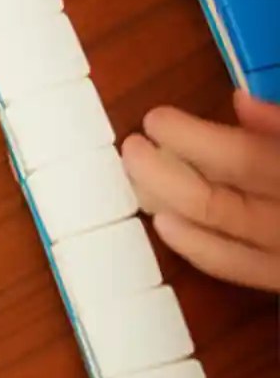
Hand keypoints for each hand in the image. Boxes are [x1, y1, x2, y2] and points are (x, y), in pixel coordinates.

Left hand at [121, 90, 279, 291]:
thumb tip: (240, 105)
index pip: (248, 160)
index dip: (194, 139)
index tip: (156, 118)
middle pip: (223, 206)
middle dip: (166, 177)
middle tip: (131, 149)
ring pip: (230, 246)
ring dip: (176, 213)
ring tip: (142, 186)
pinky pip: (247, 272)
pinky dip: (206, 250)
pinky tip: (172, 227)